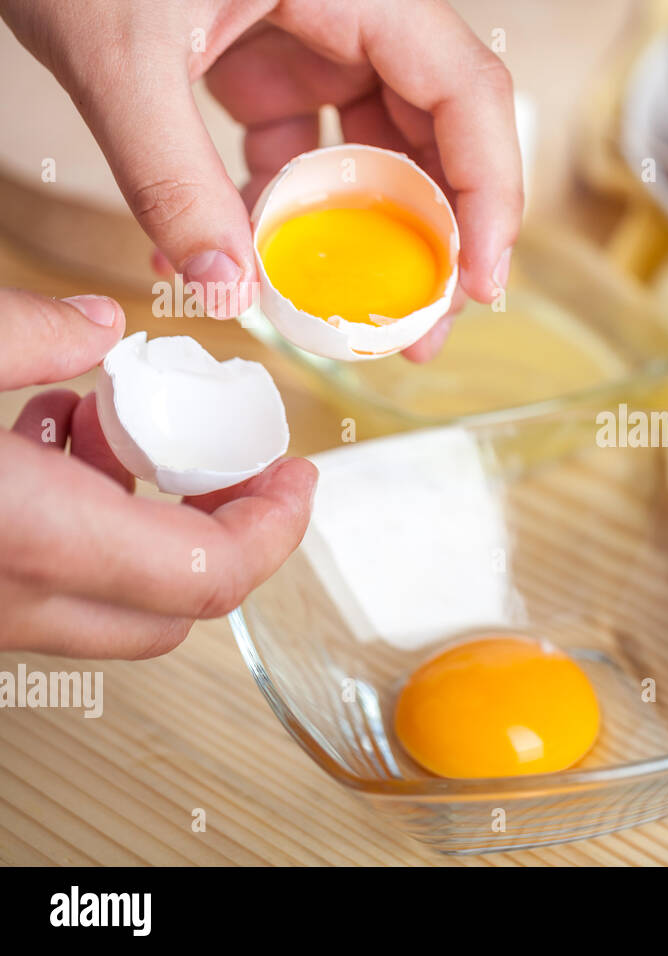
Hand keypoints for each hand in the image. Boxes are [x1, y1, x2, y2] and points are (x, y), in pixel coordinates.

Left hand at [0, 0, 522, 361]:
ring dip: (368, 238)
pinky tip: (254, 261)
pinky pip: (306, 151)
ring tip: (352, 314)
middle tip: (420, 325)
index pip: (466, 94)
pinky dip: (288, 213)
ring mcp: (315, 38)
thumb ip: (172, 176)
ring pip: (378, 150)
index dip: (489, 194)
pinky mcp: (271, 64)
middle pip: (439, 134)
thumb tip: (226, 289)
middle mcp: (356, 13)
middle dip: (438, 237)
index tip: (478, 282)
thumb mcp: (120, 56)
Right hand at [0, 289, 316, 658]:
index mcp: (42, 540)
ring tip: (102, 424)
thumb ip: (27, 338)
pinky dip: (73, 528)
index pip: (214, 574)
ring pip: (107, 603)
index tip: (297, 472)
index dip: (277, 526)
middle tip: (220, 459)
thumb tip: (96, 326)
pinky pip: (45, 589)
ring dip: (135, 518)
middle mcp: (18, 604)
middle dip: (218, 527)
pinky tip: (39, 446)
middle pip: (176, 607)